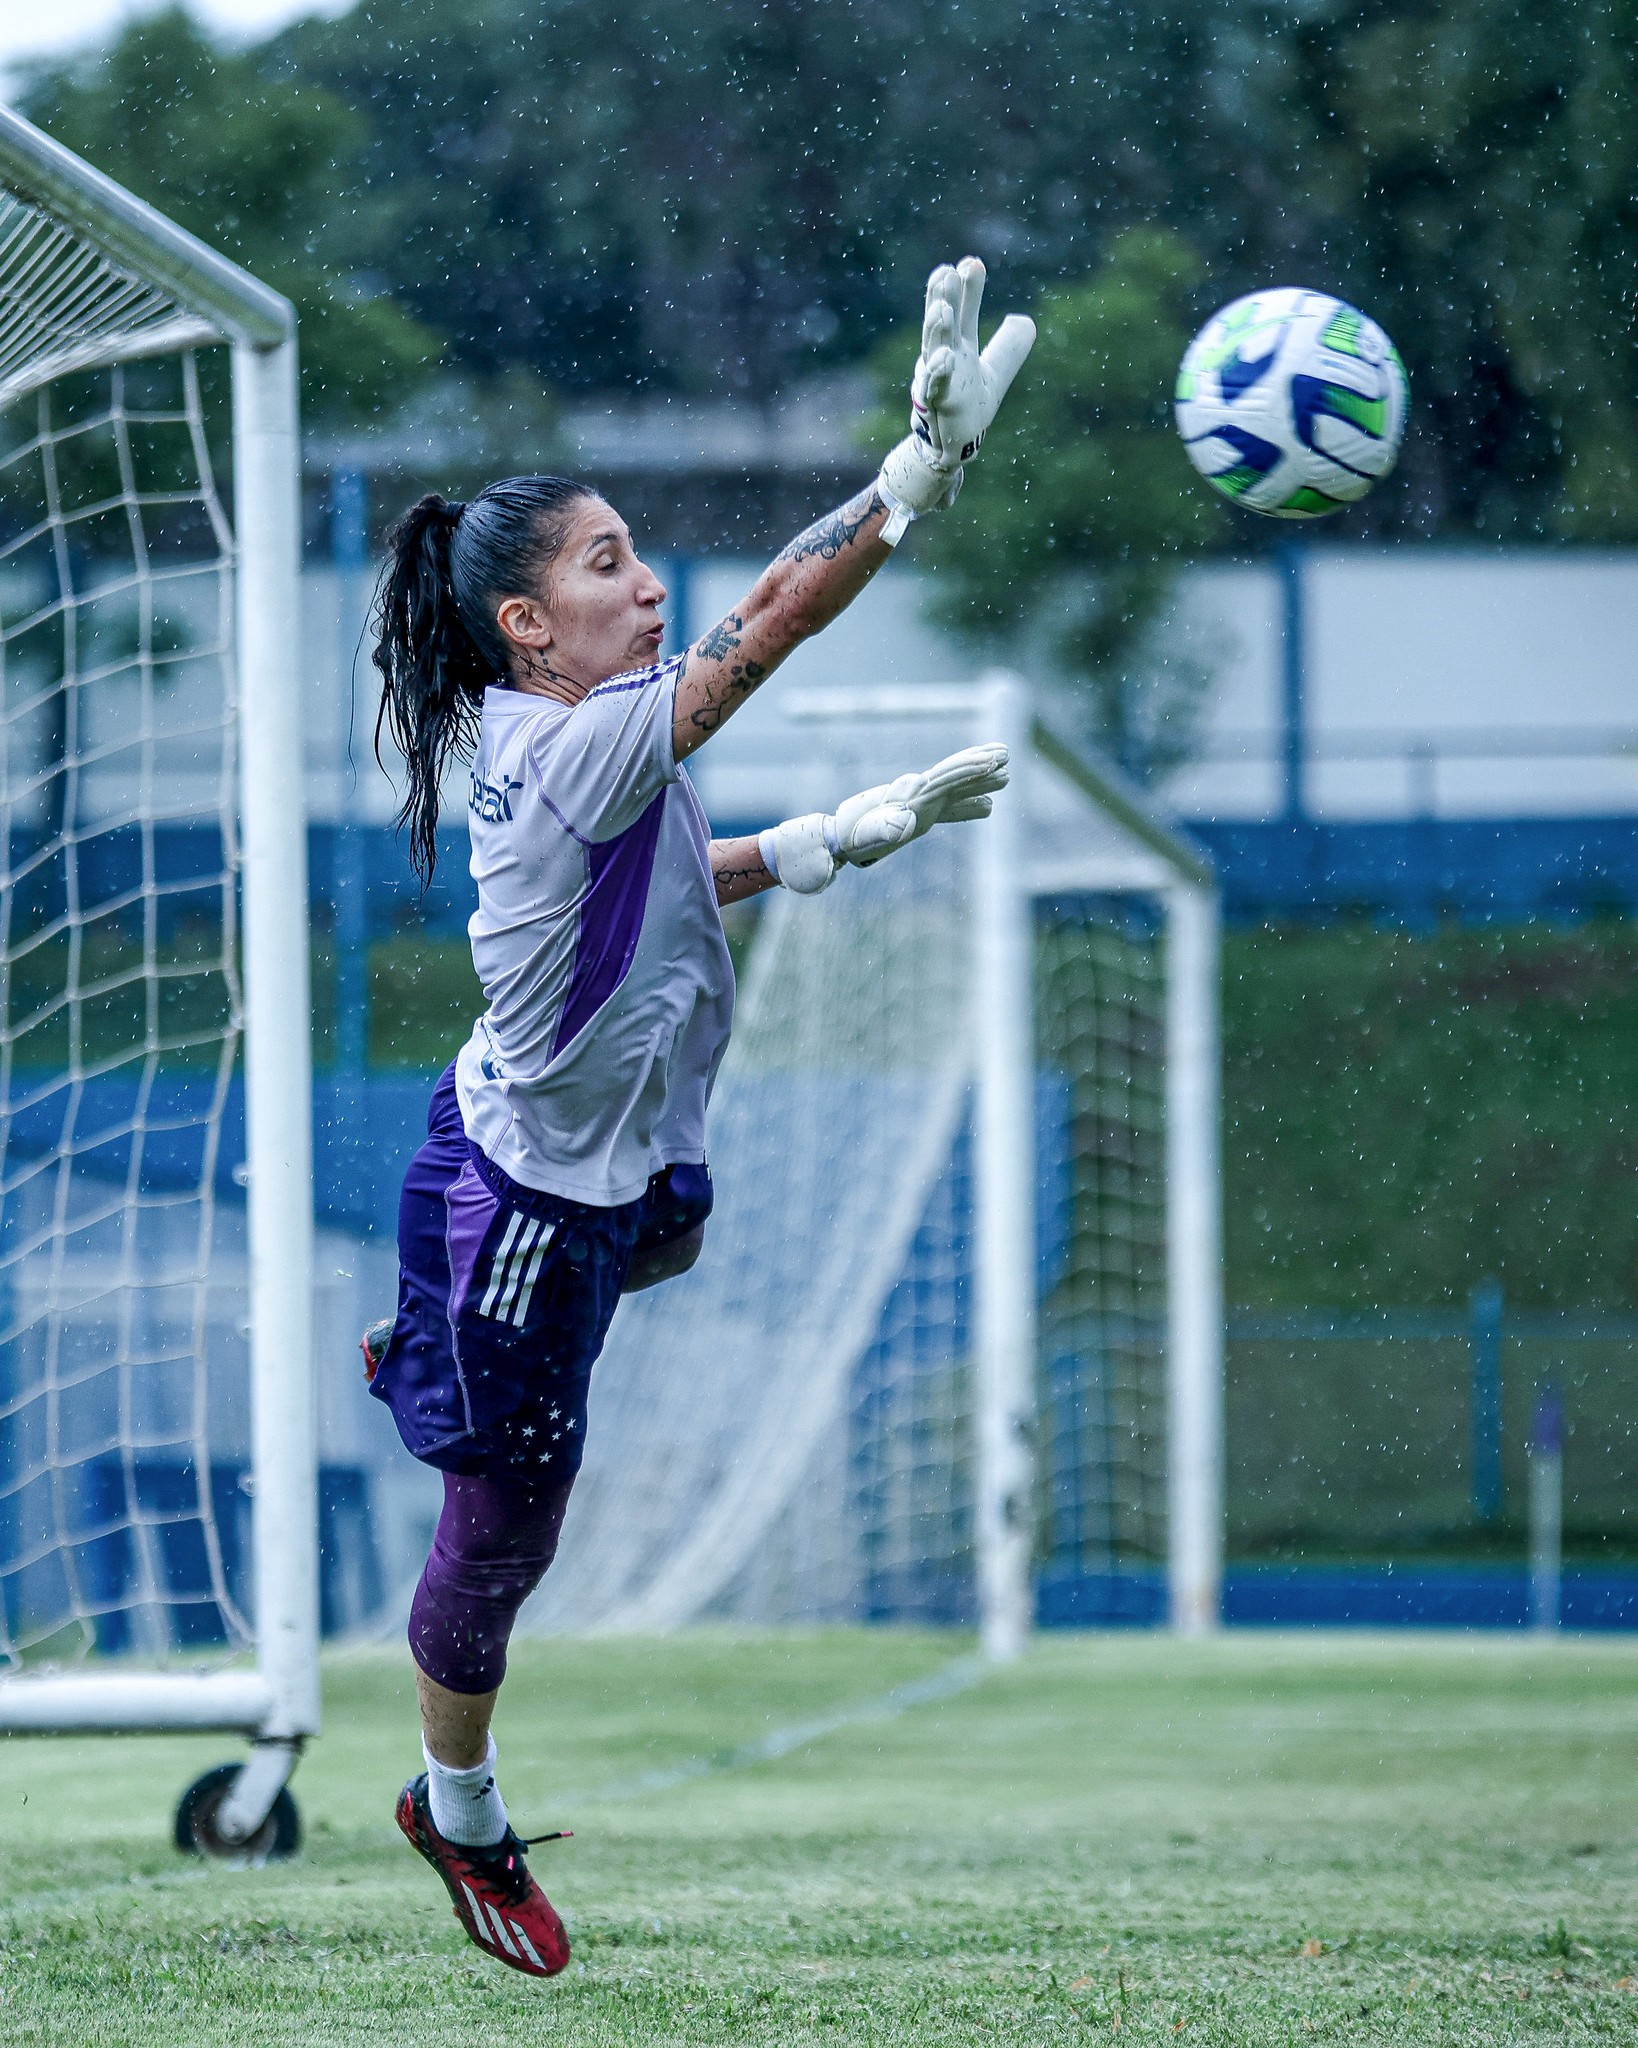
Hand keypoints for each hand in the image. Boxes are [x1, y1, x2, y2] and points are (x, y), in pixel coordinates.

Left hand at [759, 744, 1009, 894]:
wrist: (840, 838)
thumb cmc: (852, 839)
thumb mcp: (866, 836)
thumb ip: (885, 829)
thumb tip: (904, 822)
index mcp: (910, 797)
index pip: (944, 780)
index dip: (966, 771)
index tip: (988, 764)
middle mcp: (918, 793)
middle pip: (954, 774)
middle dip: (980, 764)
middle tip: (1006, 753)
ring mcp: (921, 802)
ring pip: (957, 787)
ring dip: (981, 780)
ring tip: (1007, 773)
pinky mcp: (922, 813)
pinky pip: (951, 805)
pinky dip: (970, 805)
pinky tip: (989, 808)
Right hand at [877, 258, 1035, 540]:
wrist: (953, 446)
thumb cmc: (969, 404)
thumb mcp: (996, 371)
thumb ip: (1010, 345)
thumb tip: (1024, 319)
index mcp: (958, 346)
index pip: (962, 310)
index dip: (967, 288)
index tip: (971, 263)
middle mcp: (944, 357)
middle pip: (942, 323)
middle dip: (942, 298)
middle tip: (945, 272)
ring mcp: (938, 381)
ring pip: (933, 350)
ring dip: (937, 329)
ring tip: (943, 308)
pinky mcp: (938, 406)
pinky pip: (935, 387)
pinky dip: (938, 372)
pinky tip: (944, 358)